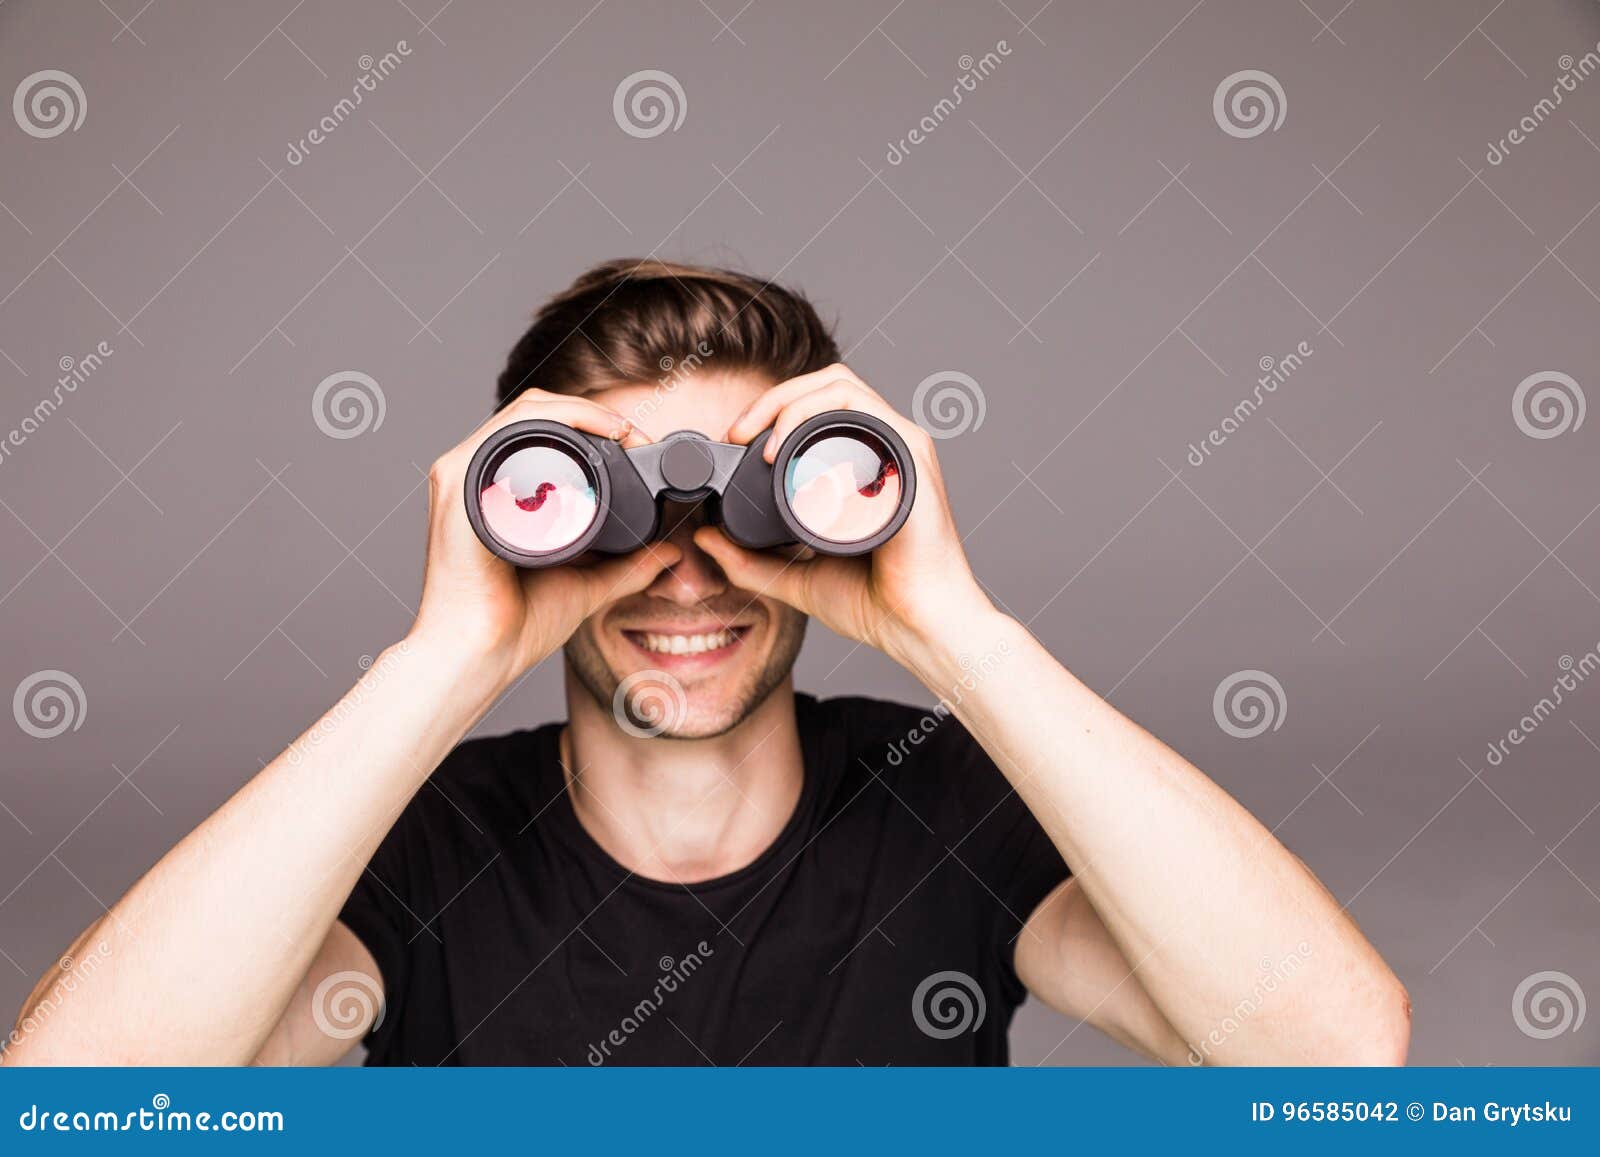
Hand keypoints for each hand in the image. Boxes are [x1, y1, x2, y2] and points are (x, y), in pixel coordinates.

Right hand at [411, 390, 680, 690]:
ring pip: (523, 413)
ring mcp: (461, 479)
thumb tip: (668, 553)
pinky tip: (591, 434)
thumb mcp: (586, 585)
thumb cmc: (514, 626)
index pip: (543, 431)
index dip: (592, 424)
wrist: (478, 657)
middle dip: (591, 414)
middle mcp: (474, 478)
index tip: (637, 443)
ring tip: (621, 432)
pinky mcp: (457, 488)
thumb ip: (626, 568)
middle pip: (535, 413)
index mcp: (495, 492)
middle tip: (635, 436)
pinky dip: (553, 422)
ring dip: (579, 412)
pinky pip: (506, 433)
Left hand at [694, 364, 992, 659]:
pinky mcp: (909, 453)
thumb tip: (706, 538)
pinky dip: (811, 413)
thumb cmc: (877, 604)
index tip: (735, 441)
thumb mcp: (797, 578)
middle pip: (826, 385)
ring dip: (787, 401)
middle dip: (772, 398)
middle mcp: (886, 448)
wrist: (917, 627)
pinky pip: (859, 406)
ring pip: (839, 384)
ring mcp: (900, 447)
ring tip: (756, 440)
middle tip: (737, 433)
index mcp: (868, 465)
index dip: (773, 410)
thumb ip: (751, 561)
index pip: (820, 407)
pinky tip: (784, 447)